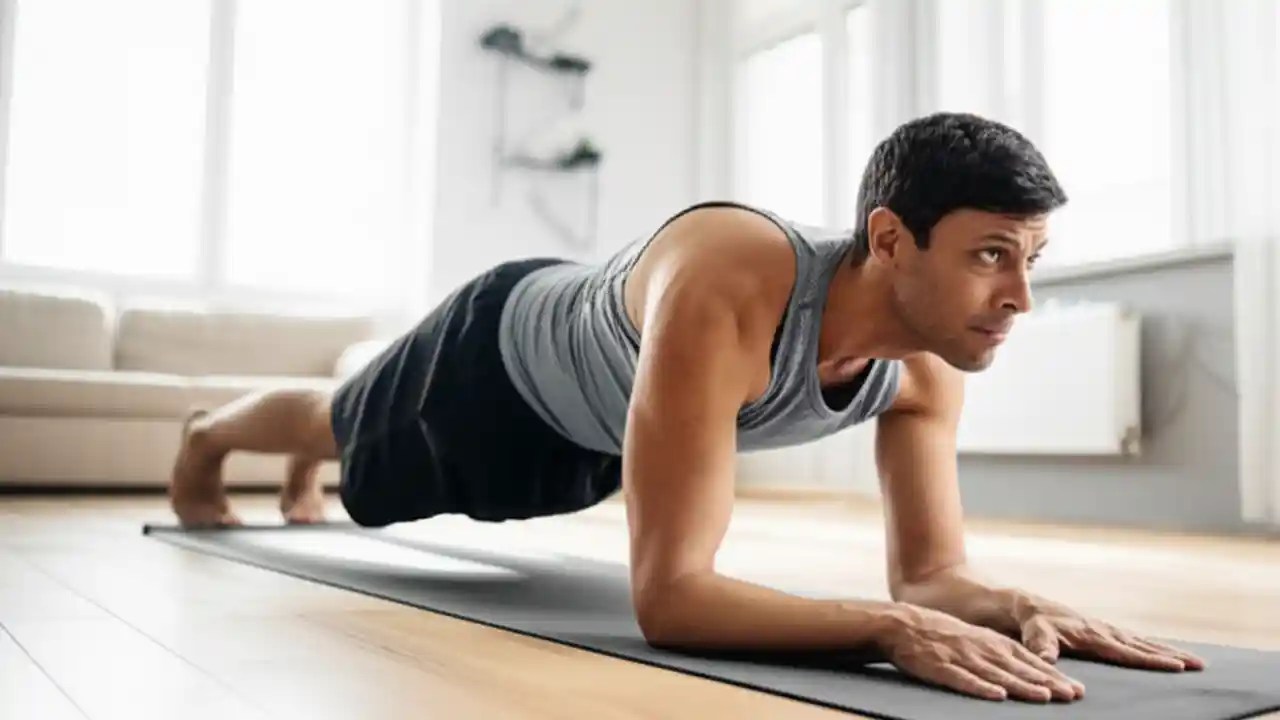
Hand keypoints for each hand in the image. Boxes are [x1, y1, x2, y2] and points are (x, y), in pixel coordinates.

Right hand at [877, 603, 1086, 702]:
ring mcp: (962, 657)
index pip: (1029, 660)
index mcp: (991, 641)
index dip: (1054, 675)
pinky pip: (962, 679)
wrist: (901, 623)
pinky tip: (996, 696)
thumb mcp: (974, 637)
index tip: (1078, 689)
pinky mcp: (940, 667)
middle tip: (1073, 695)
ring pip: (997, 674)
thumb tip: (1026, 669)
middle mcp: (982, 648)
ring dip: (1022, 686)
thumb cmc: (939, 633)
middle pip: (1020, 668)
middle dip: (1048, 682)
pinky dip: (980, 688)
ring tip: (1044, 697)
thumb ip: (997, 652)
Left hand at [1013, 593, 1206, 671]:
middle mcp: (1104, 631)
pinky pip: (1134, 640)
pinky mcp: (1103, 630)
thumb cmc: (1032, 624)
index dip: (1152, 660)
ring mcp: (1106, 629)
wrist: (1027, 606)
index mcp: (1092, 635)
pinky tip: (1166, 652)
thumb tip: (1047, 659)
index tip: (1177, 666)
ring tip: (1195, 661)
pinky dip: (1153, 646)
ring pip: (1143, 642)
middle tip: (1201, 665)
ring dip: (1169, 651)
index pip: (1127, 651)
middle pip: (1144, 646)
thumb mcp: (1034, 634)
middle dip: (1172, 655)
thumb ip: (1041, 646)